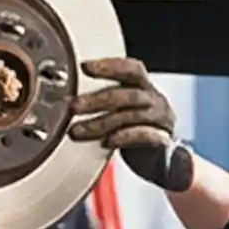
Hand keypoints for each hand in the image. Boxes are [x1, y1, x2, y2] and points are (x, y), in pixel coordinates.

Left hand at [67, 57, 193, 191]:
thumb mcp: (120, 111)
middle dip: (96, 100)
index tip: (84, 67)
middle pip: (127, 94)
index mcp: (144, 87)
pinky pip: (145, 135)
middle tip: (73, 107)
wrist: (159, 161)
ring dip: (100, 123)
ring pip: (130, 116)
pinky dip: (124, 137)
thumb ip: (103, 100)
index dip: (110, 66)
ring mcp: (161, 120)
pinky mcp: (162, 140)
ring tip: (77, 131)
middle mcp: (155, 100)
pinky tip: (108, 141)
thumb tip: (65, 99)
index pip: (131, 69)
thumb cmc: (134, 130)